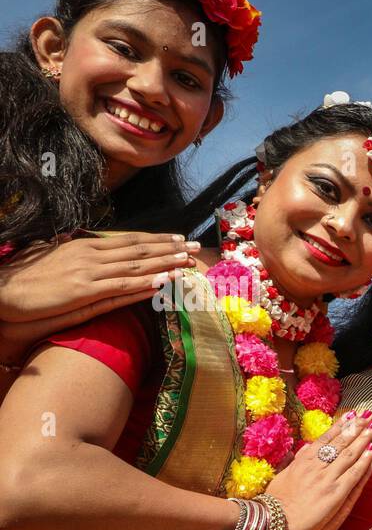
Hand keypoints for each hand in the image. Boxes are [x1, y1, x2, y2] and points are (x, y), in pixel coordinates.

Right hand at [0, 234, 199, 360]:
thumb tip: (90, 248)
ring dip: (165, 263)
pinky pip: (122, 286)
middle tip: (195, 247)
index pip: (129, 240)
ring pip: (136, 266)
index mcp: (85, 245)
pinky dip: (146, 282)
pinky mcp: (84, 290)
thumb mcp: (57, 258)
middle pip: (139, 249)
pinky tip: (165, 280)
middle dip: (170, 248)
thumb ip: (78, 254)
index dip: (156, 239)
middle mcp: (91, 254)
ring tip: (188, 262)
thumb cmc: (27, 275)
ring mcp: (89, 272)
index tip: (177, 239)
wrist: (5, 287)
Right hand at [264, 412, 371, 529]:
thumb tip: (305, 448)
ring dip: (364, 439)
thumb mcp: (283, 475)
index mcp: (303, 460)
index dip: (341, 426)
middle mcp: (316, 466)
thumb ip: (296, 461)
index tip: (353, 414)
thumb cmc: (275, 500)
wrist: (272, 520)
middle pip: (340, 442)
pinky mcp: (334, 493)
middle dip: (357, 427)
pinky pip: (353, 475)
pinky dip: (364, 463)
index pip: (326, 438)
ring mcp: (326, 478)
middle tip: (370, 415)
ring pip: (349, 455)